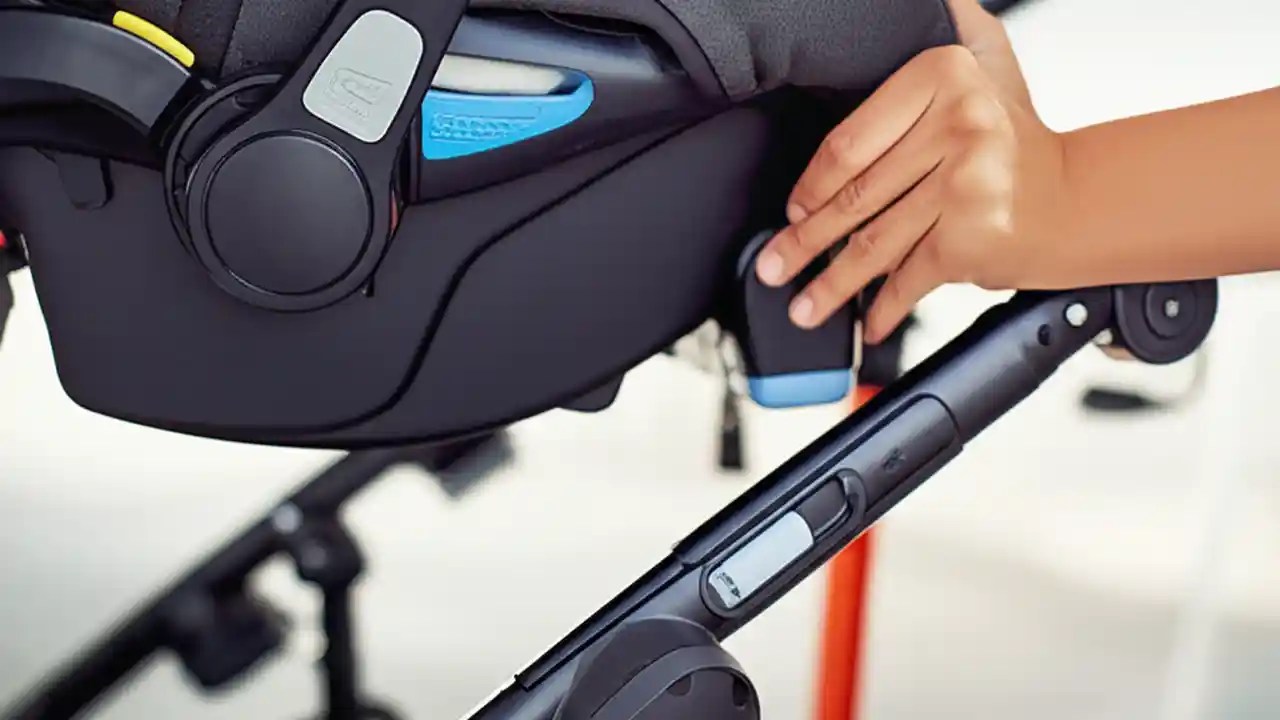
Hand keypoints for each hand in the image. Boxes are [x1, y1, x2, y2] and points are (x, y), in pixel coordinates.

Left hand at [754, 0, 1067, 343]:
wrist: (1074, 198)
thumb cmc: (1014, 136)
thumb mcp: (981, 58)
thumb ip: (941, 23)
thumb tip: (871, 4)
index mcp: (943, 74)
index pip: (850, 140)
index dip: (810, 186)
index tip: (793, 211)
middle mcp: (958, 124)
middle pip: (856, 195)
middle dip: (804, 243)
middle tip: (774, 266)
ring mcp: (965, 184)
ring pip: (873, 241)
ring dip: (829, 285)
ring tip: (801, 306)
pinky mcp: (972, 237)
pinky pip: (910, 277)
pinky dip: (884, 308)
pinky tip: (865, 324)